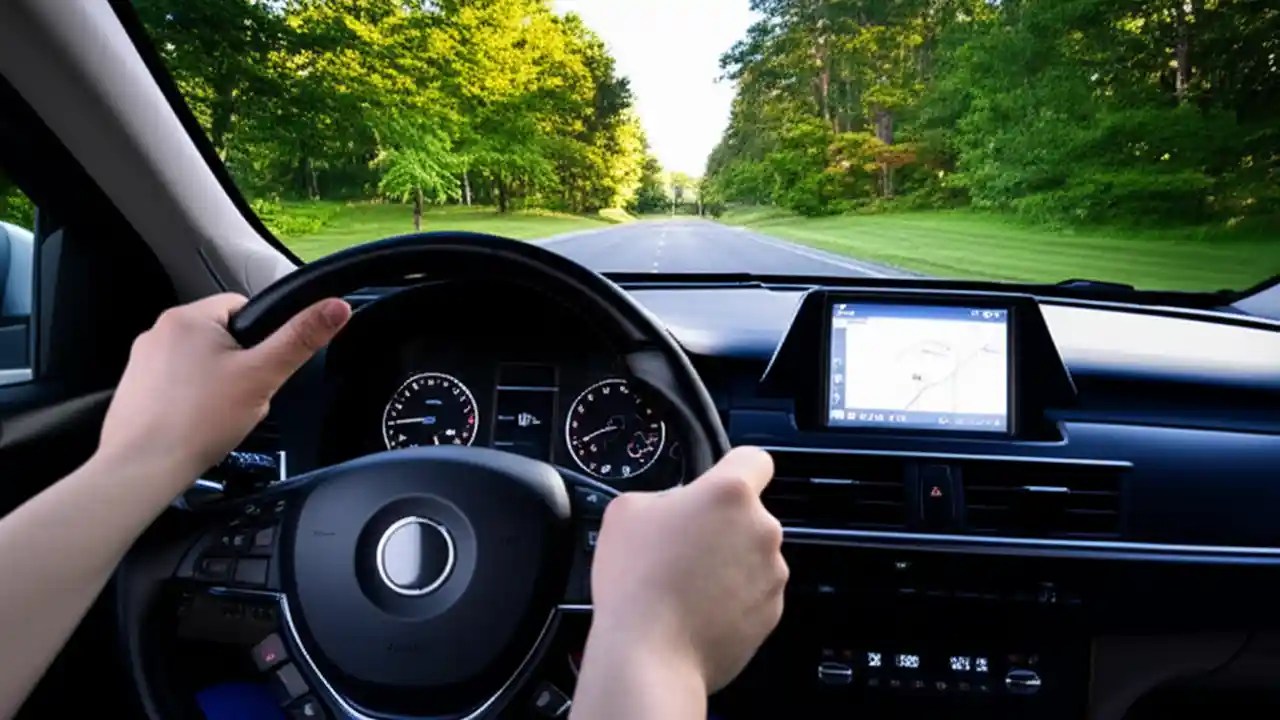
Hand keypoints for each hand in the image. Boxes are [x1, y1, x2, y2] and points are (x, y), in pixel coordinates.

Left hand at [98, 293, 350, 487]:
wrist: (142, 468)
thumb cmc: (200, 421)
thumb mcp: (262, 377)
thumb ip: (300, 339)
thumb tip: (337, 307)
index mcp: (189, 316)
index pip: (243, 308)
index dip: (262, 339)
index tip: (261, 370)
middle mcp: (159, 330)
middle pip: (222, 337)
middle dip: (239, 365)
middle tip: (243, 396)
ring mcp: (142, 360)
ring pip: (199, 362)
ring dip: (215, 383)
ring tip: (218, 414)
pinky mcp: (133, 388)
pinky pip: (176, 384)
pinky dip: (190, 400)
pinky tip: (195, 423)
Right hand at [587, 447, 786, 692]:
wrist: (649, 654)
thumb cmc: (635, 579)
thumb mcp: (627, 509)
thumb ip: (664, 495)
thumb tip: (678, 505)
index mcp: (730, 493)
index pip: (754, 459)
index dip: (733, 468)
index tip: (715, 485)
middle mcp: (762, 529)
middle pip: (748, 514)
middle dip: (721, 526)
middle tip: (681, 547)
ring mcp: (772, 574)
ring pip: (752, 555)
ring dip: (728, 563)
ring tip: (685, 585)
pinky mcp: (772, 613)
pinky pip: (753, 593)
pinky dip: (733, 599)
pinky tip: (698, 611)